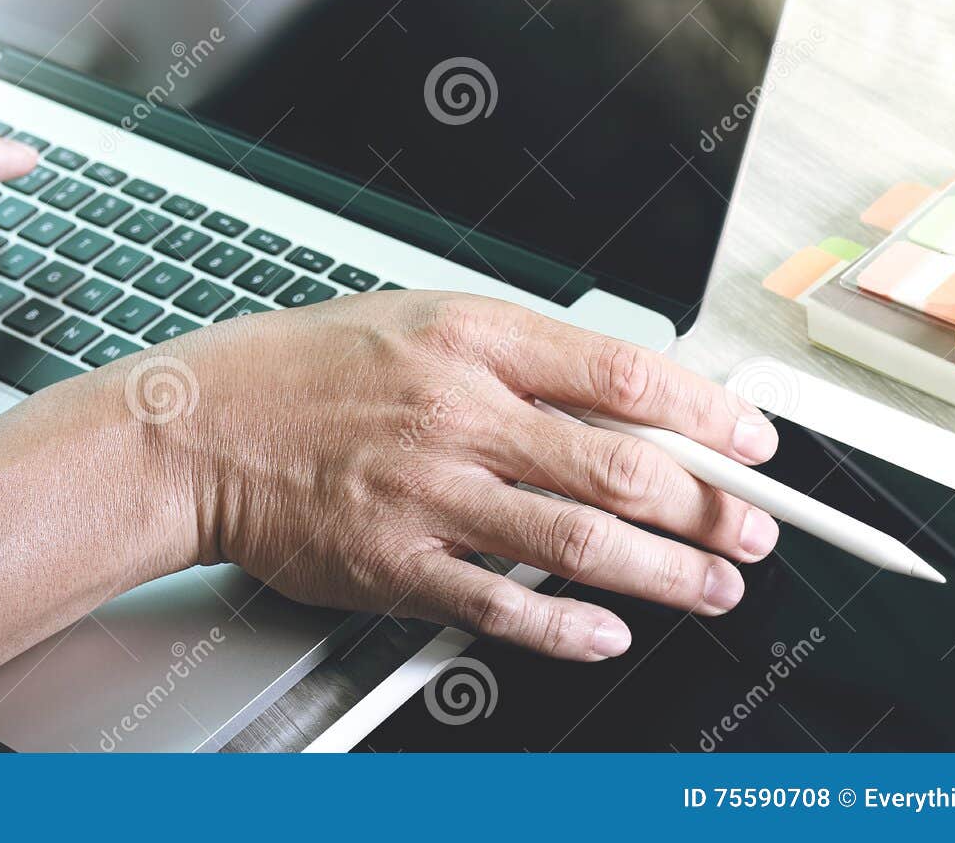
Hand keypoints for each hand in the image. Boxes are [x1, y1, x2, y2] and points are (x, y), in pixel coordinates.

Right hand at [130, 292, 780, 659]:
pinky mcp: (394, 563)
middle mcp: (457, 412)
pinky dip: (568, 626)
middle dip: (712, 507)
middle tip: (757, 531)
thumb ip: (516, 356)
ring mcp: (427, 493)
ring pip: (581, 540)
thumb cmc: (303, 369)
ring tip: (717, 587)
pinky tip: (611, 633)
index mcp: (471, 338)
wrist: (197, 429)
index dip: (708, 414)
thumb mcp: (414, 320)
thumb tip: (619, 397)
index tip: (754, 443)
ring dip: (669, 572)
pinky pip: (502, 604)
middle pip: (622, 466)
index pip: (623, 374)